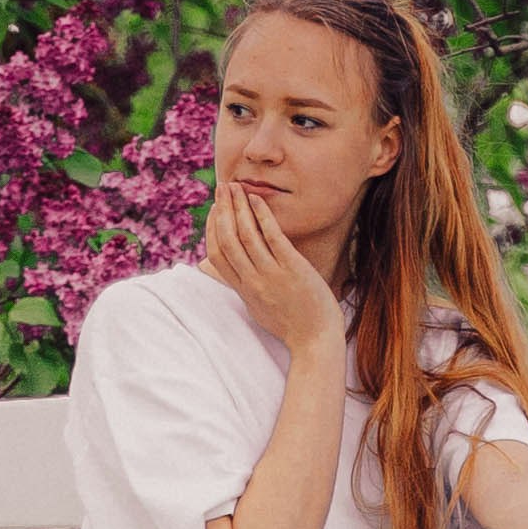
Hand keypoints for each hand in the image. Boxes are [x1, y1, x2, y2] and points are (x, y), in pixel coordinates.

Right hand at [203, 178, 346, 361]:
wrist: (316, 342)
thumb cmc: (291, 325)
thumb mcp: (259, 308)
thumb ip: (244, 288)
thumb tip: (234, 274)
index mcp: (243, 290)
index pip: (216, 254)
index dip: (212, 228)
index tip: (216, 209)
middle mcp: (252, 281)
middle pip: (227, 239)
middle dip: (222, 209)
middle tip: (222, 188)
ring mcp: (271, 275)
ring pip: (245, 235)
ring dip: (238, 207)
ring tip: (237, 186)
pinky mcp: (292, 269)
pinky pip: (272, 237)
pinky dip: (262, 215)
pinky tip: (258, 199)